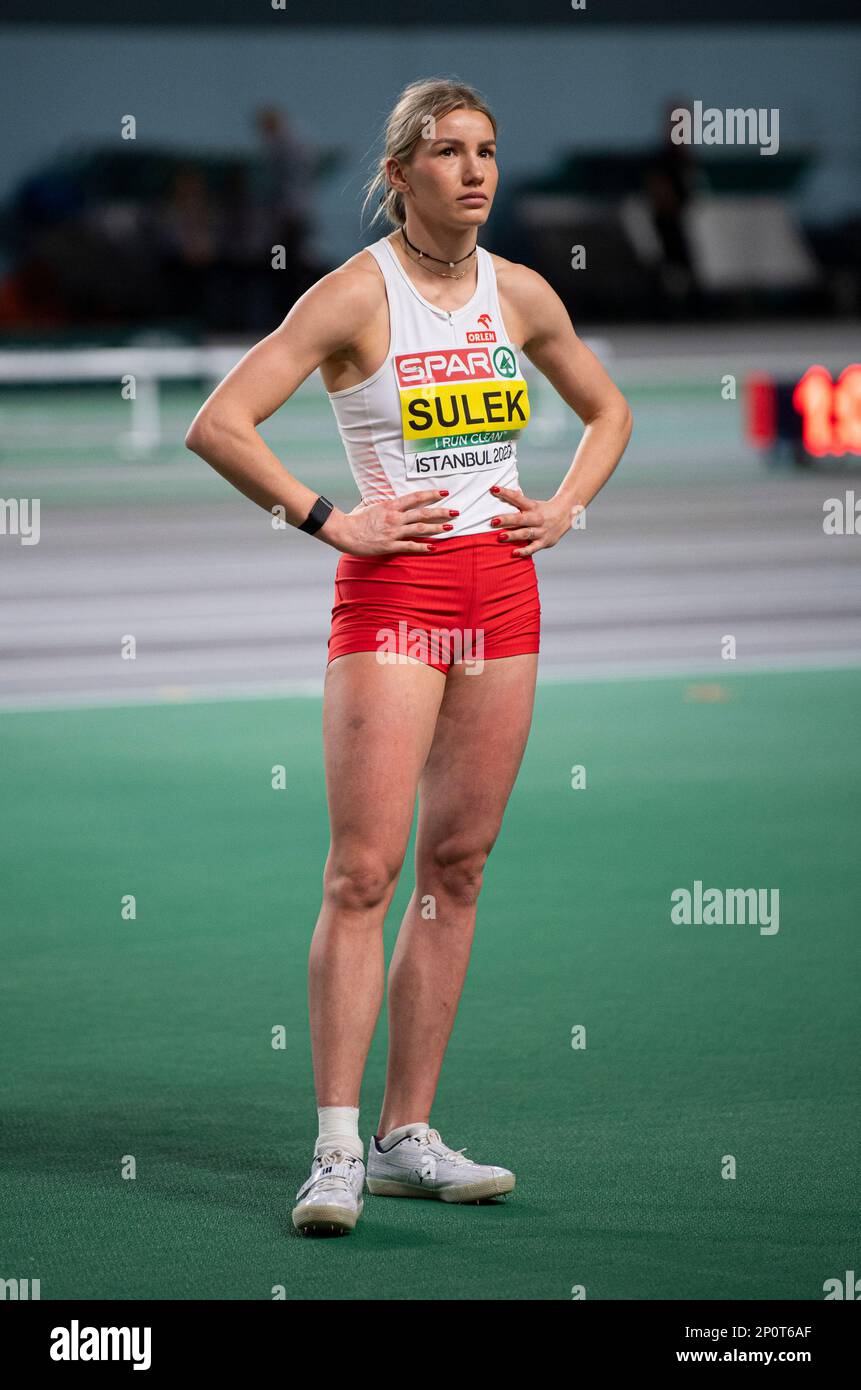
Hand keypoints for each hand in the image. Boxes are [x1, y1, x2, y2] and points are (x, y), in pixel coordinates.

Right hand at [323, 489, 457, 556]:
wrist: (343, 531)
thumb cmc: (354, 519)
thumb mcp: (368, 506)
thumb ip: (380, 504)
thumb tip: (384, 499)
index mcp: (390, 506)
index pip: (415, 498)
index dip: (431, 494)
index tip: (444, 493)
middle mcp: (395, 517)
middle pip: (423, 513)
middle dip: (441, 512)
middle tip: (456, 512)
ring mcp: (393, 532)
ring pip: (420, 529)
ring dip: (437, 529)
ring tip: (450, 529)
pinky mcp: (389, 545)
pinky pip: (409, 546)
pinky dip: (422, 547)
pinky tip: (433, 547)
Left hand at [487, 486, 577, 556]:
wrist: (567, 515)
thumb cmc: (544, 510)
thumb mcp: (533, 503)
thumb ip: (518, 501)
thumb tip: (499, 491)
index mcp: (533, 506)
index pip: (518, 498)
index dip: (506, 493)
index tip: (494, 489)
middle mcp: (537, 518)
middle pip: (520, 519)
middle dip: (507, 520)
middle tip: (494, 521)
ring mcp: (541, 531)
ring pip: (525, 533)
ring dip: (513, 536)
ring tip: (500, 537)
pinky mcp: (544, 542)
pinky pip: (533, 548)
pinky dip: (524, 551)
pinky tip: (514, 553)